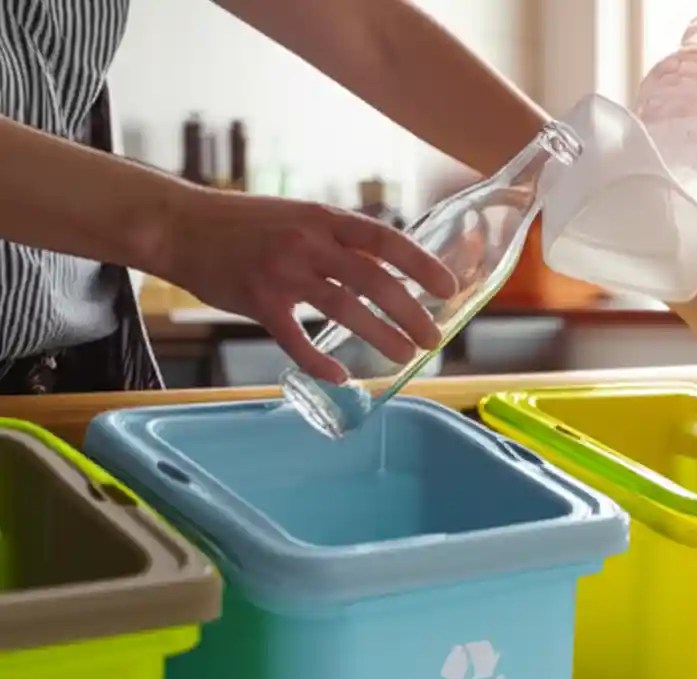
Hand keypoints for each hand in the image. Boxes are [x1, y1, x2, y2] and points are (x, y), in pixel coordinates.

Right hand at [152, 187, 458, 383]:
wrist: (181, 225)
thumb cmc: (247, 224)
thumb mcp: (301, 218)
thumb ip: (341, 240)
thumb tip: (389, 266)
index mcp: (325, 220)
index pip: (386, 239)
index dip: (421, 265)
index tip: (448, 288)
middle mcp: (308, 243)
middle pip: (374, 280)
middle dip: (410, 313)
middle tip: (434, 337)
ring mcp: (282, 271)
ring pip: (344, 310)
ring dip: (380, 336)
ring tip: (405, 356)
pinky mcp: (257, 300)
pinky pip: (294, 339)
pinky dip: (319, 361)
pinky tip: (340, 376)